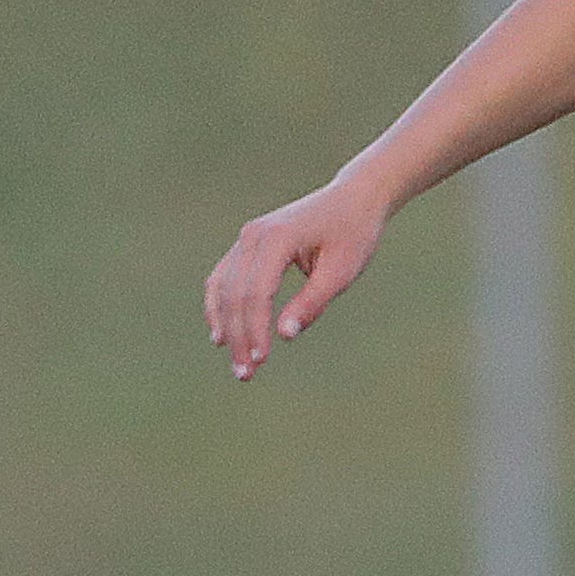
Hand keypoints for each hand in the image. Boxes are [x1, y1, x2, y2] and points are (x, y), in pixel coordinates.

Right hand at [204, 176, 390, 377]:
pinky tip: (222, 334)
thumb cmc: (354, 234)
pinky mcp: (248, 245)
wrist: (353, 199)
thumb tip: (285, 336)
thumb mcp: (341, 272)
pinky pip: (224, 278)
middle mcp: (253, 236)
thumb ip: (312, 302)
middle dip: (239, 336)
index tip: (260, 360)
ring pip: (223, 288)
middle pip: (235, 294)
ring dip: (226, 326)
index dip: (255, 329)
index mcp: (276, 239)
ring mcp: (247, 239)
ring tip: (236, 363)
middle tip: (245, 375)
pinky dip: (220, 306)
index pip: (256, 292)